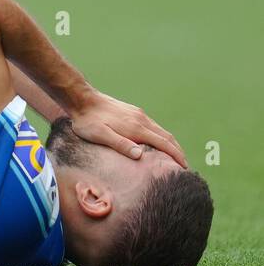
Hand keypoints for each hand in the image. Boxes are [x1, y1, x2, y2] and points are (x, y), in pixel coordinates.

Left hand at [69, 89, 187, 167]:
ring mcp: (137, 114)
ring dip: (170, 142)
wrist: (81, 99)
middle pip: (167, 136)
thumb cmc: (88, 121)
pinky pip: (152, 125)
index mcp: (136, 127)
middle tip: (184, 164)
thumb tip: (141, 155)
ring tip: (174, 154)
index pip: (164, 143)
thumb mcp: (101, 135)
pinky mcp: (132, 111)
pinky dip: (160, 135)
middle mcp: (141, 119)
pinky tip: (156, 141)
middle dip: (177, 150)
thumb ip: (121, 144)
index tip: (185, 166)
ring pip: (160, 130)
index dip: (176, 155)